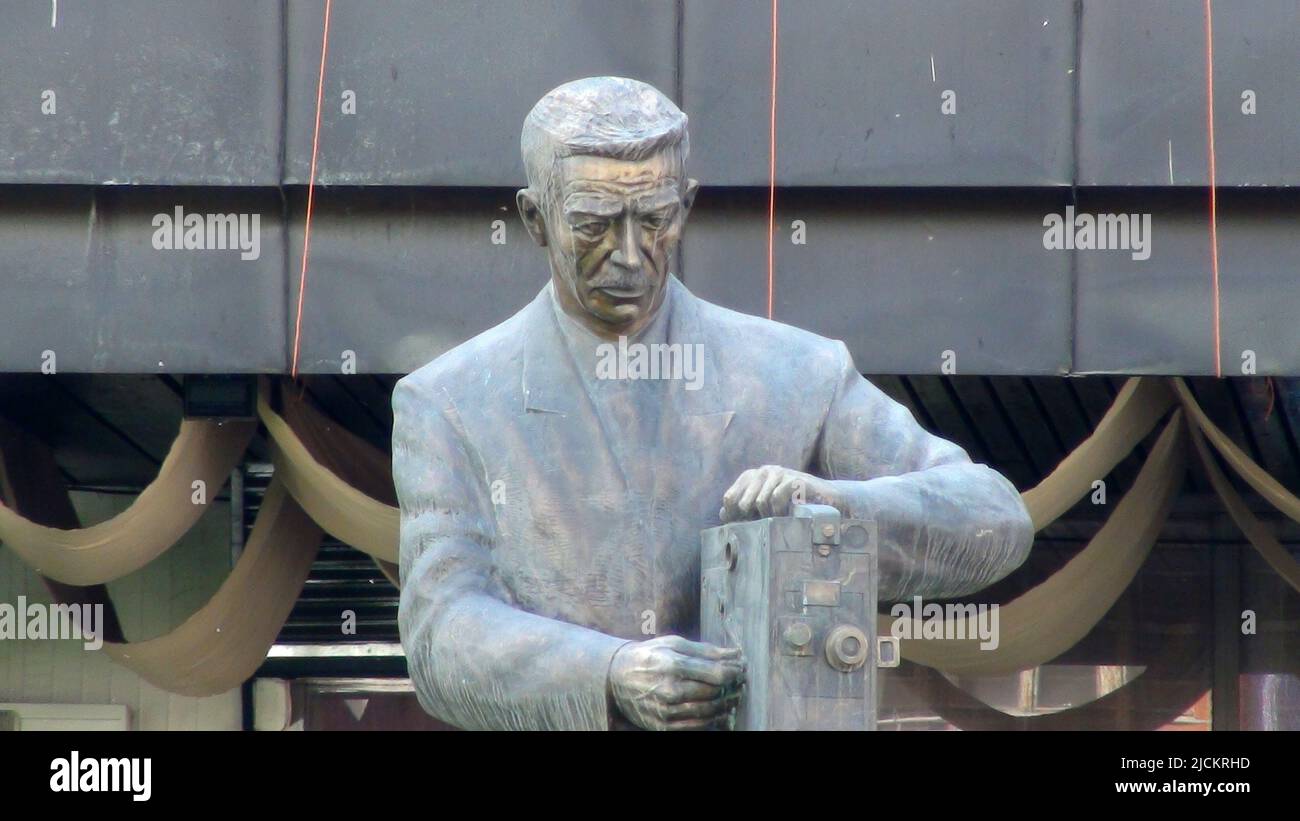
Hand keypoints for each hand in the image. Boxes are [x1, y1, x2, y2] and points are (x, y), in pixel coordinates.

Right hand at [608, 636, 744, 730]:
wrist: (617, 676)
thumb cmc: (650, 655)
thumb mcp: (674, 643)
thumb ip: (706, 650)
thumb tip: (735, 654)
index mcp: (673, 663)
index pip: (716, 674)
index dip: (735, 672)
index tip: (741, 668)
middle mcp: (669, 688)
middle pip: (714, 693)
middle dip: (732, 688)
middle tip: (740, 683)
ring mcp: (666, 710)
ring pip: (708, 711)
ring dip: (726, 704)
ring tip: (733, 697)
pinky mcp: (663, 725)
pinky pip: (696, 726)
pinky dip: (713, 720)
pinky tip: (720, 712)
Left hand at [720, 465, 839, 521]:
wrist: (825, 500)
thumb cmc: (791, 505)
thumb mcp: (764, 508)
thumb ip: (743, 509)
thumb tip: (722, 513)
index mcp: (752, 477)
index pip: (730, 498)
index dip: (733, 516)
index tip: (744, 529)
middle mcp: (763, 471)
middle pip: (742, 502)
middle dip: (750, 519)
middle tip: (761, 528)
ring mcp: (780, 473)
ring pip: (760, 501)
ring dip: (767, 517)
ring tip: (776, 522)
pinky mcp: (794, 478)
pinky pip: (777, 497)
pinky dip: (779, 511)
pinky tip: (785, 516)